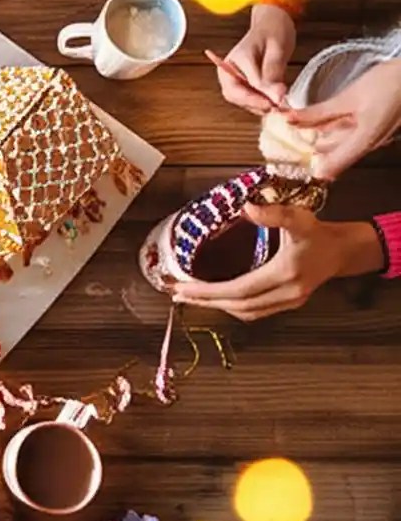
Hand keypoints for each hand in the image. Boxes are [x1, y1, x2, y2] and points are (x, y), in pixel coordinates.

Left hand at [173, 204, 384, 320]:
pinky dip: (233, 307)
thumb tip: (246, 207)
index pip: (238, 290)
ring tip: (192, 297)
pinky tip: (218, 299)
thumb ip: (274, 213)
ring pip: (246, 313)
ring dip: (218, 306)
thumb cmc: (319, 233)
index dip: (208, 292)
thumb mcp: (300, 217)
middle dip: (206, 301)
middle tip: (178, 294)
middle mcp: (287, 294)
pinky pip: (255, 312)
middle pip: (239, 306)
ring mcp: (288, 302)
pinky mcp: (288, 304)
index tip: (183, 288)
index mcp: (285, 274)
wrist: (343, 250)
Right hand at [217, 4, 295, 113]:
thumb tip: (276, 96)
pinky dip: (261, 102)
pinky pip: (248, 98)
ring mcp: (234, 78)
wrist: (273, 23)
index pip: (241, 86)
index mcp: (234, 60)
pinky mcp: (243, 83)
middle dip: (255, 104)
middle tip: (276, 106)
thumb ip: (273, 73)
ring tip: (279, 103)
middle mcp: (229, 71)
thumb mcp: (276, 49)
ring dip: (259, 105)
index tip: (276, 102)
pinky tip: (275, 99)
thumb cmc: (273, 30)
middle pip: (234, 96)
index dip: (258, 97)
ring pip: (241, 100)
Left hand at [287, 59, 400, 179]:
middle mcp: (367, 146)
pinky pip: (348, 135)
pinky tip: (323, 116)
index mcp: (362, 142)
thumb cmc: (391, 83)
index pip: (327, 170)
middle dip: (307, 146)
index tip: (287, 152)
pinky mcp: (374, 129)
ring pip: (338, 145)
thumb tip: (288, 120)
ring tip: (299, 120)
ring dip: (318, 136)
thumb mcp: (349, 98)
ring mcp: (372, 138)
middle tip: (287, 130)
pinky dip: (332, 128)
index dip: (306, 165)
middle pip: (330, 157)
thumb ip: (318, 113)